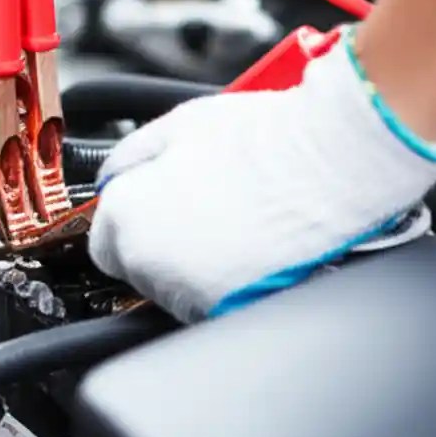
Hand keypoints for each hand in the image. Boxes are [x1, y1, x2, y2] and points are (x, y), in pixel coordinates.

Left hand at [88, 28, 435, 322]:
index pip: (101, 243)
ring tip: (233, 223)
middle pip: (138, 268)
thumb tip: (112, 177)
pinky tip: (249, 248)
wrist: (333, 161)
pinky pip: (212, 305)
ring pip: (175, 290)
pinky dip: (224, 284)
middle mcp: (152, 266)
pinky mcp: (235, 311)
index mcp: (128, 218)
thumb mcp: (177, 125)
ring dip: (192, 266)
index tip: (154, 211)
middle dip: (161, 242)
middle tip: (203, 208)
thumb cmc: (263, 139)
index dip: (129, 224)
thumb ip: (128, 157)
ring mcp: (194, 294)